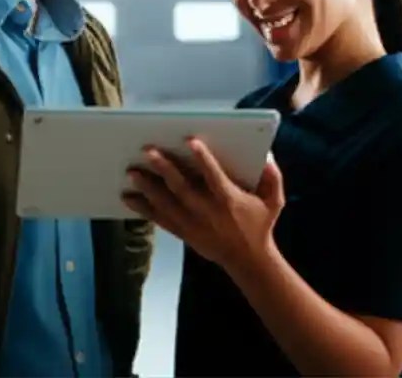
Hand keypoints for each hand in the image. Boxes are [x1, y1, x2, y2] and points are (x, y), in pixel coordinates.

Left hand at [123, 137, 284, 274]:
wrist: (248, 260)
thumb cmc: (260, 225)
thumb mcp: (274, 201)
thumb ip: (272, 177)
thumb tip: (267, 155)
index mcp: (229, 200)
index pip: (213, 176)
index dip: (203, 158)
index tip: (190, 141)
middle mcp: (208, 212)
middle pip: (182, 188)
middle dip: (164, 169)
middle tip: (148, 151)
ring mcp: (193, 224)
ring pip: (166, 203)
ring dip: (148, 187)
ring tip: (132, 172)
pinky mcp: (184, 233)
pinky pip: (160, 219)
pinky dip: (143, 208)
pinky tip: (127, 197)